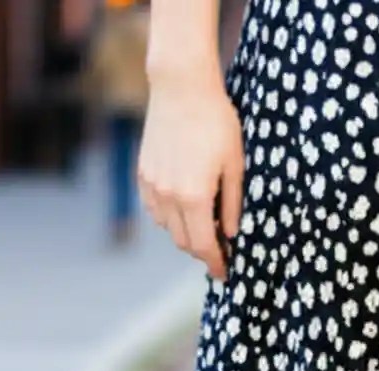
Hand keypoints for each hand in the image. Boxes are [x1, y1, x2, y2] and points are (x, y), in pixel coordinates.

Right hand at [137, 78, 243, 280]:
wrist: (181, 88)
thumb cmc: (216, 122)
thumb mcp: (235, 163)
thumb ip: (232, 203)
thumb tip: (231, 233)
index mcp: (194, 197)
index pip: (203, 246)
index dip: (215, 263)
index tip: (224, 273)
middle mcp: (168, 196)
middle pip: (183, 241)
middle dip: (202, 251)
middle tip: (220, 249)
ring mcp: (151, 185)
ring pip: (167, 227)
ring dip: (186, 233)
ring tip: (205, 226)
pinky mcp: (143, 173)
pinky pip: (154, 209)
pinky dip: (169, 217)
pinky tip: (184, 208)